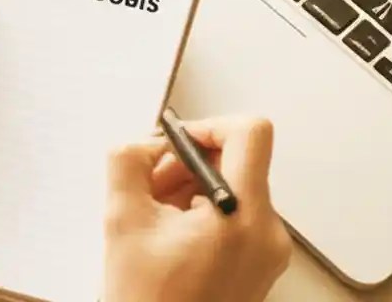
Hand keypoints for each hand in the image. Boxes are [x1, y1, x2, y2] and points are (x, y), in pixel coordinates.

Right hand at [103, 117, 291, 301]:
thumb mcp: (122, 222)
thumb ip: (127, 163)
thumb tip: (145, 143)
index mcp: (242, 216)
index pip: (250, 133)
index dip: (208, 127)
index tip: (176, 145)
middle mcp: (268, 230)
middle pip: (239, 161)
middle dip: (188, 165)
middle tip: (150, 188)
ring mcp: (269, 250)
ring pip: (235, 187)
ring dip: (191, 190)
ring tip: (156, 218)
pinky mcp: (262, 263)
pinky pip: (238, 215)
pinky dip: (203, 214)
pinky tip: (171, 238)